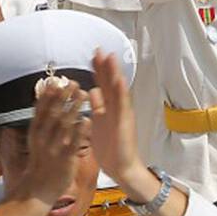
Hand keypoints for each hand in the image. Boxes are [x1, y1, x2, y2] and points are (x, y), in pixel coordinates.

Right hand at [14, 78, 89, 210]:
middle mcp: (43, 138)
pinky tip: (87, 120)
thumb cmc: (41, 160)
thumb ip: (41, 118)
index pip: (41, 109)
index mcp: (36, 131)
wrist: (39, 188)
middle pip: (53, 113)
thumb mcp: (36, 137)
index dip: (48, 94)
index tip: (56, 81)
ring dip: (73, 108)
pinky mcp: (65, 159)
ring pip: (64, 125)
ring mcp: (54, 148)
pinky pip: (74, 143)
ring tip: (83, 94)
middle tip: (74, 83)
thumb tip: (44, 97)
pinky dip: (80, 131)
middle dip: (63, 96)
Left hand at [88, 49, 140, 183]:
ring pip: (118, 89)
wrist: (122, 167)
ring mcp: (122, 113)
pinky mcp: (125, 122)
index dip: (98, 70)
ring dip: (114, 73)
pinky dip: (121, 91)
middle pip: (109, 82)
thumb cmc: (110, 147)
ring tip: (110, 56)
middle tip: (99, 48)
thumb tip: (91, 91)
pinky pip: (123, 104)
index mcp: (108, 107)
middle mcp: (116, 107)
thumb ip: (97, 107)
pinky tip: (119, 80)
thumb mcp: (99, 123)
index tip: (92, 54)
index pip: (102, 84)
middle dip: (104, 66)